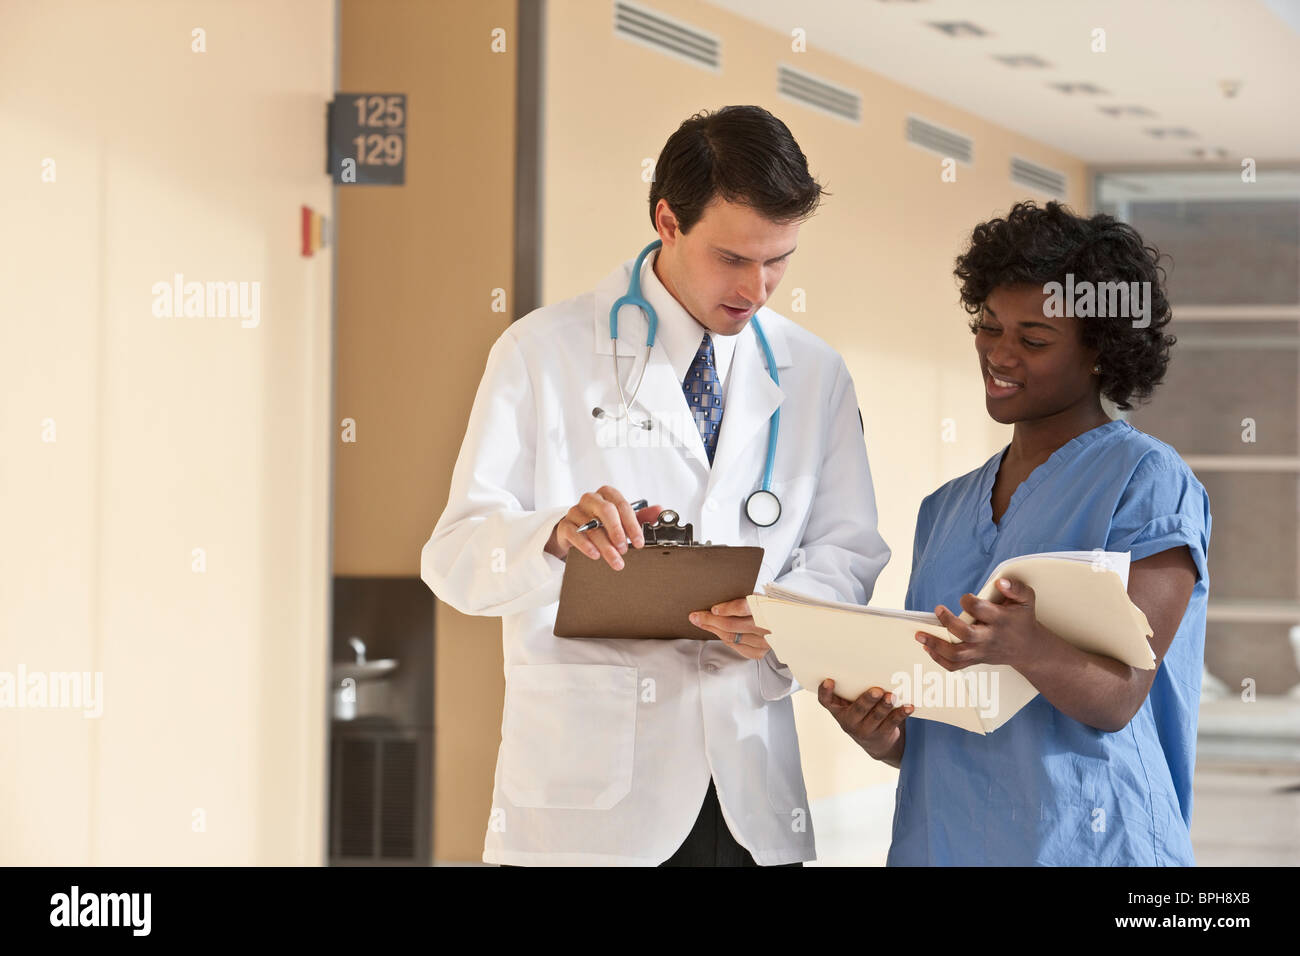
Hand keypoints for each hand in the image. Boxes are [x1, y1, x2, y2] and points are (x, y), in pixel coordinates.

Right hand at [544, 486, 661, 570]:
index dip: (632, 524)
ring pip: (591, 527)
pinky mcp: (564, 525)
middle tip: (625, 549)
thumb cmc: (601, 523)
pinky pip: (574, 533)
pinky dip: (586, 546)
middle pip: (605, 510)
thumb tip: (660, 510)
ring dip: (605, 546)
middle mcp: (590, 499)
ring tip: (615, 561)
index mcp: (607, 494)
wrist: (575, 531)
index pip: (622, 505)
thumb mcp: (622, 519)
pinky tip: (595, 555)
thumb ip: (640, 516)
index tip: (639, 542)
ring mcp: (575, 511)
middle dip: (617, 531)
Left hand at [689, 597, 770, 659]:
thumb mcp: (763, 596)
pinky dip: (725, 639)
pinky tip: (717, 632)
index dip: (727, 609)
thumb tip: (719, 594)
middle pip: (733, 625)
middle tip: (696, 615)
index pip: (745, 608)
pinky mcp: (761, 652)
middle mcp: (767, 627)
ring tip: (701, 622)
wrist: (791, 626)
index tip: (714, 608)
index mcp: (769, 608)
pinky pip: (737, 647)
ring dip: (713, 629)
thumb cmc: (774, 607)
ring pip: (732, 637)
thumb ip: (746, 598)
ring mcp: (764, 642)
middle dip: (711, 620)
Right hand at [817, 680, 910, 760]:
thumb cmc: (861, 713)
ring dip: (885, 706)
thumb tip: (869, 662)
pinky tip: (909, 706)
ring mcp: (865, 730)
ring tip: (892, 696)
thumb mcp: (850, 704)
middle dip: (867, 699)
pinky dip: (901, 713)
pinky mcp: (882, 734)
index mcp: (838, 710)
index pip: (825, 701)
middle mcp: (849, 721)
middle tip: (877, 690)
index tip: (829, 680)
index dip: (825, 692)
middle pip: (857, 710)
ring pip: (876, 717)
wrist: (874, 743)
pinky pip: (892, 723)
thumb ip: (853, 688)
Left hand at [914, 577, 1039, 670]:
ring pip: (956, 654)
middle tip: (938, 609)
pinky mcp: (976, 659)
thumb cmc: (1022, 619)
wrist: (1028, 649)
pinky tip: (928, 648)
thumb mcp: (1027, 599)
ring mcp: (981, 651)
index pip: (980, 610)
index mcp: (1000, 619)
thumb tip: (1000, 582)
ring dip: (935, 645)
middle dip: (948, 622)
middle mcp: (989, 637)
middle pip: (965, 634)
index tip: (965, 597)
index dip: (969, 601)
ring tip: (919, 635)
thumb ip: (1016, 587)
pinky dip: (939, 660)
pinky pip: (955, 666)